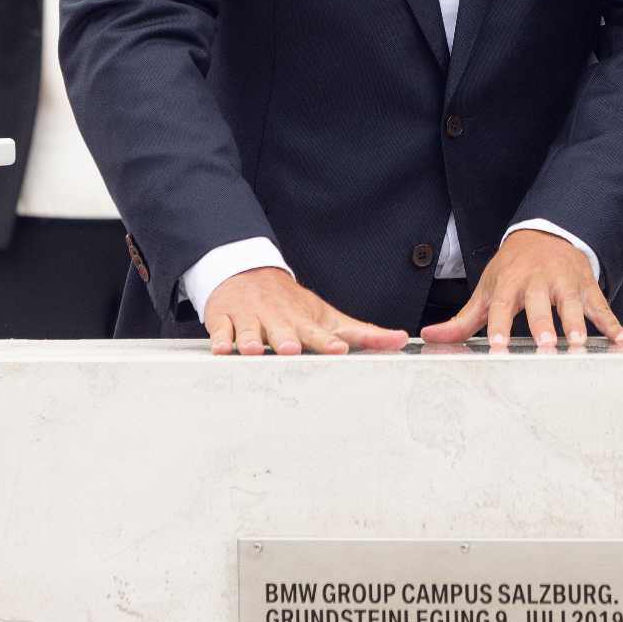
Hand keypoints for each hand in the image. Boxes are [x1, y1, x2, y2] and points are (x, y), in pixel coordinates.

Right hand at [204, 267, 407, 356]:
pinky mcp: (226, 317)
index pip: (319, 332)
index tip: (338, 349)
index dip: (328, 341)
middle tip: (292, 349)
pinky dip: (222, 338)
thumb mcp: (327, 316)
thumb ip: (362, 332)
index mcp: (304, 320)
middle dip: (287, 339)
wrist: (248, 272)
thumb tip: (400, 340)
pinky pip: (222, 329)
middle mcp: (279, 318)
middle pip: (284, 330)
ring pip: (252, 329)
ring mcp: (252, 317)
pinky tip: (223, 347)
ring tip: (255, 349)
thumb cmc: (292, 304)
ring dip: (254, 339)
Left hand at [421, 230, 619, 351]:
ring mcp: (565, 282)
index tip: (498, 346)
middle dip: (544, 325)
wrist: (546, 233)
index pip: (502, 306)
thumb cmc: (513, 268)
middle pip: (540, 305)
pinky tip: (618, 339)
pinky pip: (600, 306)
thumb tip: (430, 337)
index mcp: (510, 283)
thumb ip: (463, 319)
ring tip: (579, 344)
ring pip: (571, 304)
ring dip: (576, 324)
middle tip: (546, 345)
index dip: (500, 326)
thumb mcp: (488, 288)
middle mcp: (538, 281)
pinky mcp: (587, 286)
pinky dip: (610, 322)